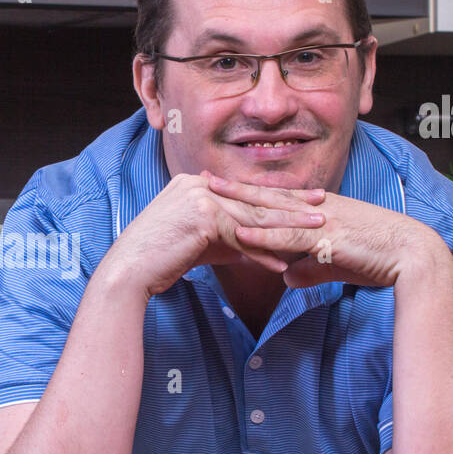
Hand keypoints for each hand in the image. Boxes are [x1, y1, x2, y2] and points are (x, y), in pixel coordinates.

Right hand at [101, 172, 327, 297]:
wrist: (129, 271)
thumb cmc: (161, 260)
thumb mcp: (200, 243)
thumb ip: (228, 238)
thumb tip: (256, 246)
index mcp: (195, 182)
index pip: (244, 191)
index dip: (276, 198)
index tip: (304, 201)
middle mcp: (197, 183)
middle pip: (253, 197)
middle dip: (291, 204)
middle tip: (322, 207)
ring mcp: (199, 196)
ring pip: (252, 215)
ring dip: (287, 226)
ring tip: (316, 233)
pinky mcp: (201, 216)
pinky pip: (240, 236)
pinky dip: (262, 252)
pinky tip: (281, 264)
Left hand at [205, 173, 438, 289]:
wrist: (413, 255)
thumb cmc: (380, 259)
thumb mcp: (337, 264)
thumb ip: (310, 268)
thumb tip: (287, 277)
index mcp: (320, 210)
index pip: (277, 198)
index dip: (248, 193)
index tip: (222, 186)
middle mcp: (318, 208)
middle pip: (268, 196)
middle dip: (235, 188)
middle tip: (202, 179)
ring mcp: (322, 220)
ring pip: (273, 211)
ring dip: (239, 204)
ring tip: (209, 198)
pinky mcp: (328, 237)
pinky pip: (289, 236)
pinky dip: (264, 236)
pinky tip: (241, 233)